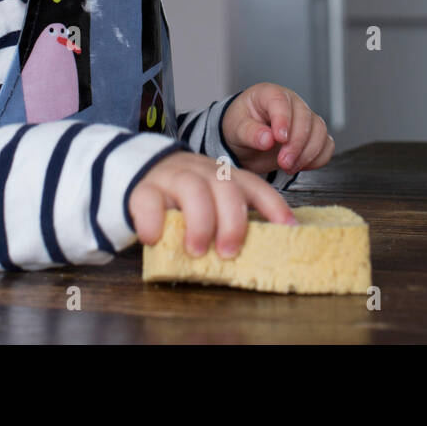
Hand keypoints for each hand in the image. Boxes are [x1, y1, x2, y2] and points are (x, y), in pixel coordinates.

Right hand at [129, 151, 296, 257]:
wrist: (137, 173)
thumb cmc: (182, 197)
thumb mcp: (211, 202)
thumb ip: (230, 219)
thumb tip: (263, 252)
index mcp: (225, 178)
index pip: (254, 186)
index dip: (274, 205)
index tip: (289, 227)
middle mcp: (203, 173)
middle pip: (225, 187)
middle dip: (232, 221)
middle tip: (229, 252)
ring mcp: (173, 177)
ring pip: (192, 189)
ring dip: (199, 222)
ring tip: (196, 250)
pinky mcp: (143, 188)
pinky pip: (149, 200)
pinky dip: (153, 220)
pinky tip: (155, 238)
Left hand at [221, 82, 333, 176]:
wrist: (246, 140)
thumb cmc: (240, 126)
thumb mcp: (236, 128)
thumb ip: (249, 133)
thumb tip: (266, 139)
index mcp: (269, 94)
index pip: (281, 102)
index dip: (283, 120)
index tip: (279, 139)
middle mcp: (292, 103)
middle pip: (305, 118)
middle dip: (296, 144)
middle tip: (283, 162)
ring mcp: (305, 118)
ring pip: (319, 131)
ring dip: (308, 153)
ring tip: (289, 167)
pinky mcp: (313, 135)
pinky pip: (326, 145)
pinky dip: (318, 158)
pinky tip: (301, 166)